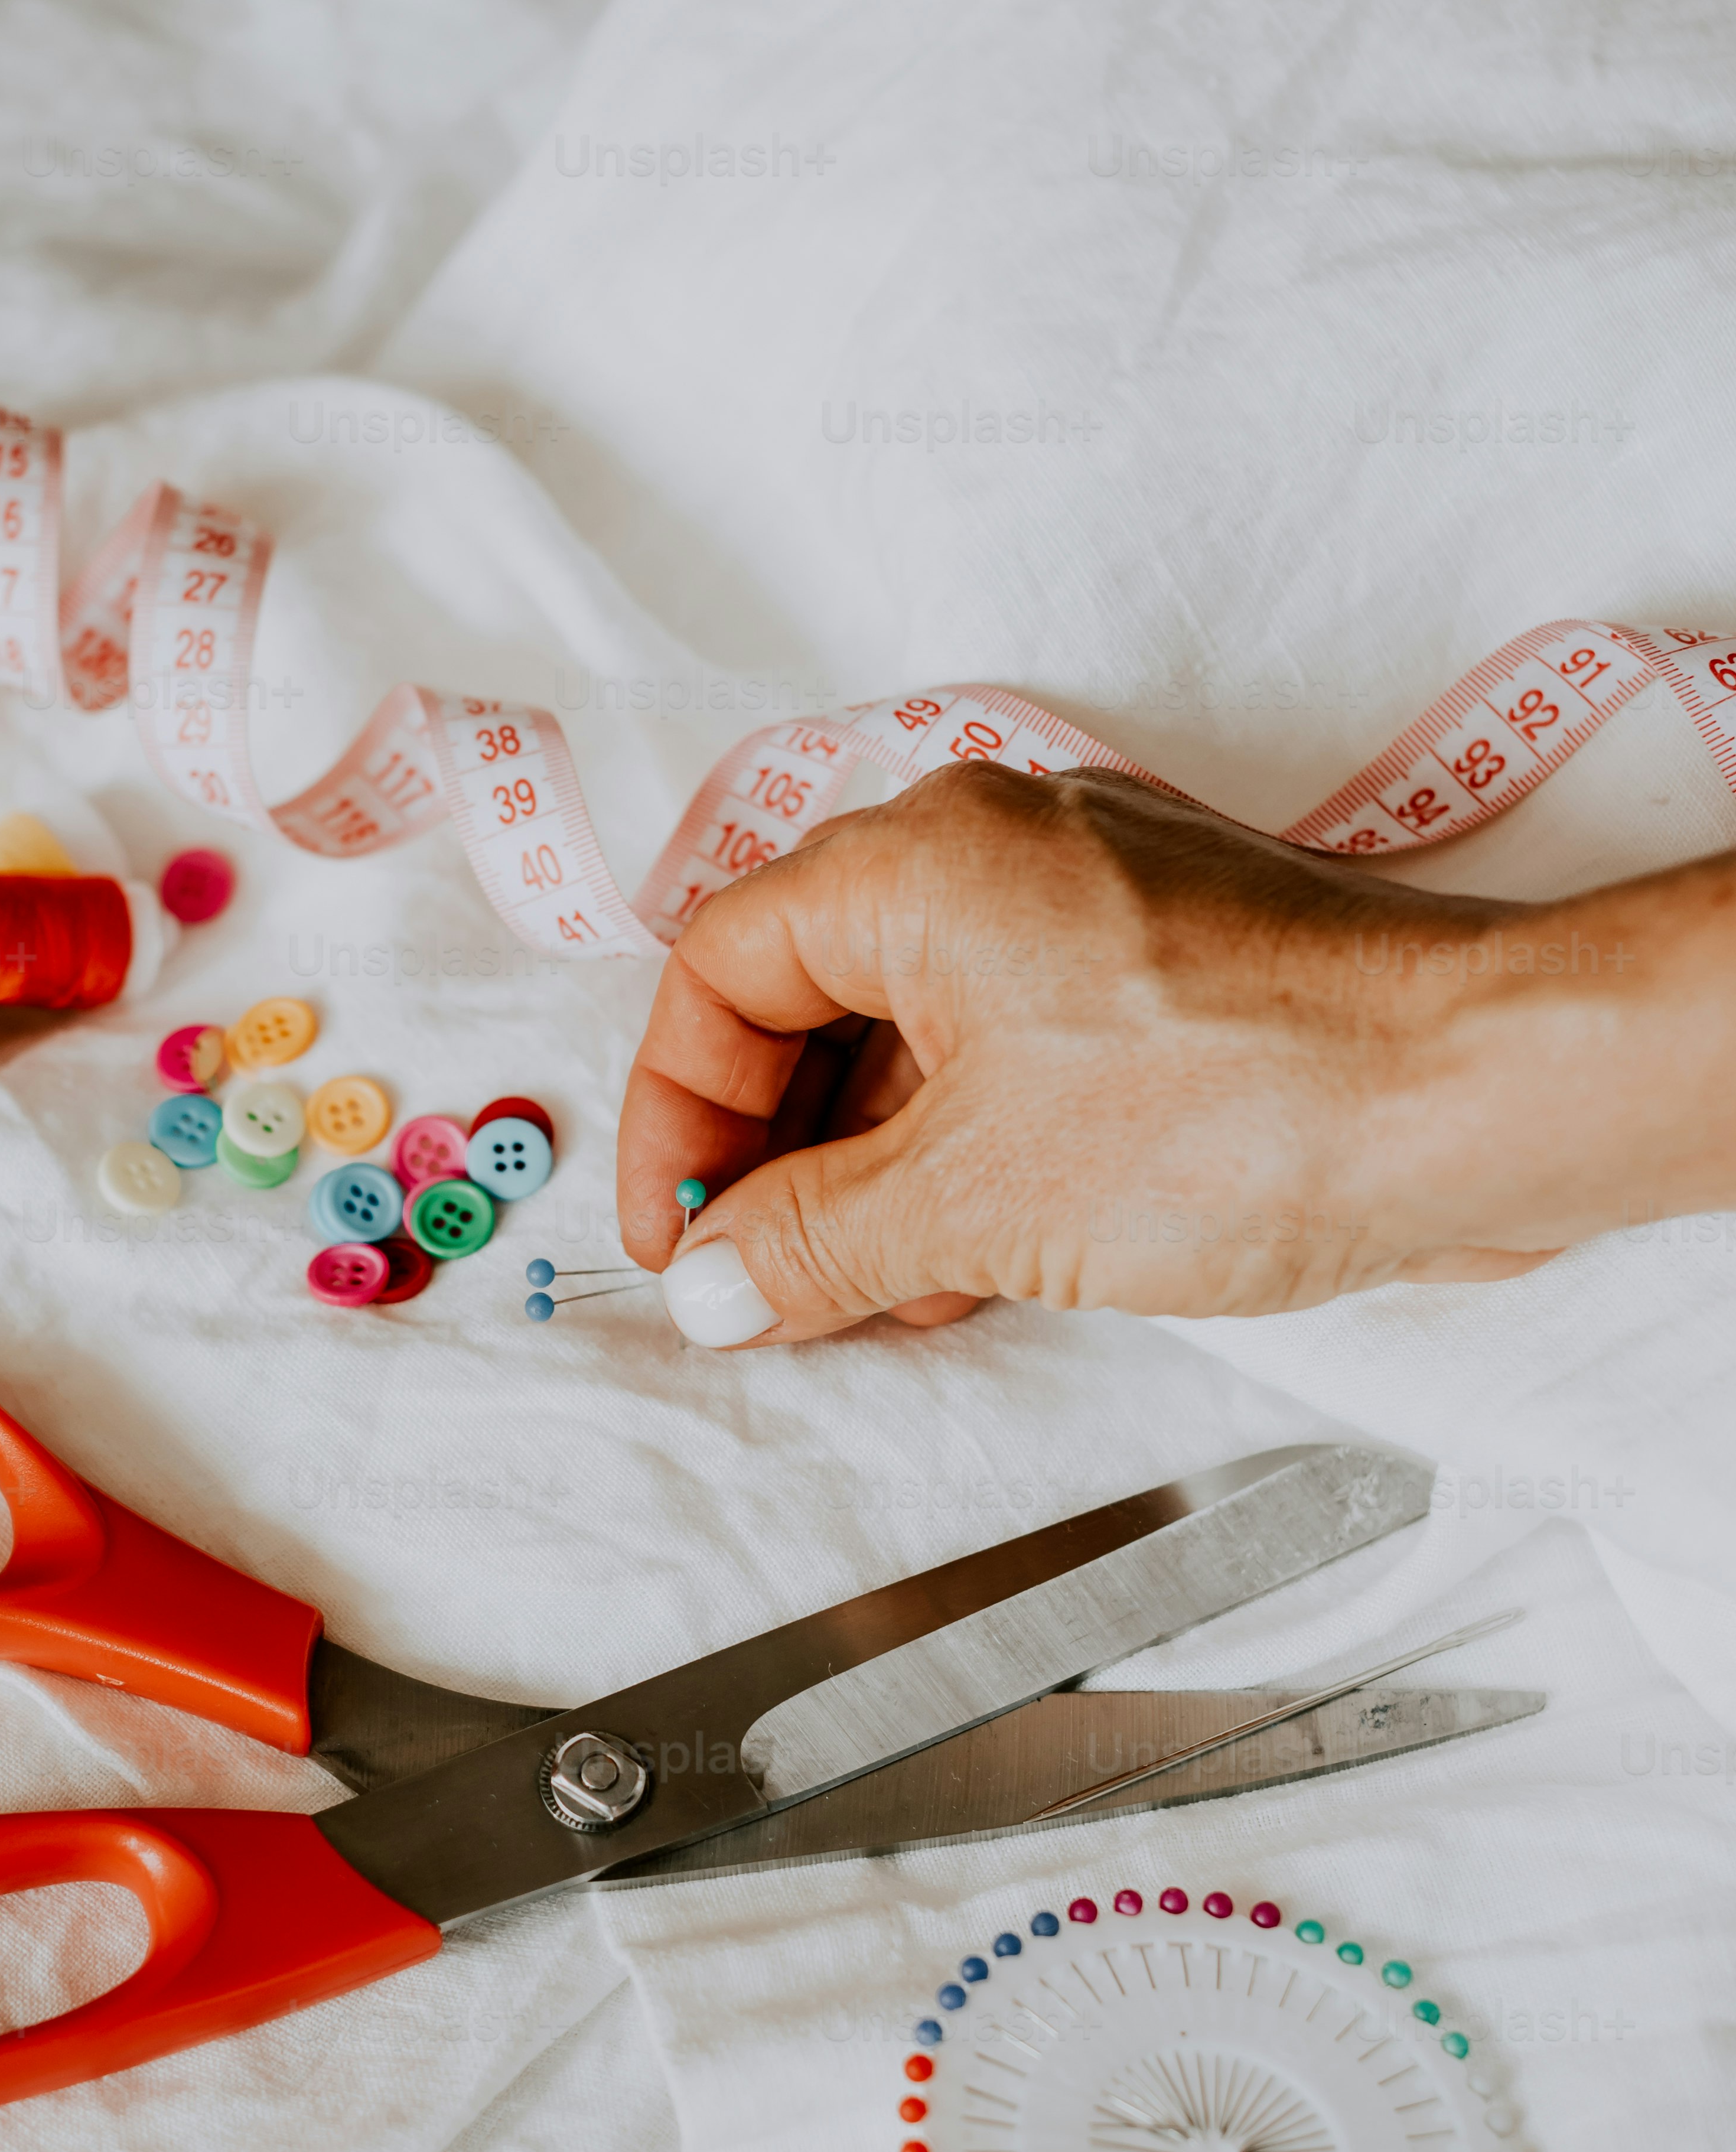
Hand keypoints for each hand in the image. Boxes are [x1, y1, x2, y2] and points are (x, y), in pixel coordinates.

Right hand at [617, 763, 1577, 1338]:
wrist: (1476, 1096)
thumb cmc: (1242, 1104)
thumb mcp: (969, 1202)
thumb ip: (811, 1243)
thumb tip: (714, 1282)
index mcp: (918, 861)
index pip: (720, 968)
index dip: (676, 1115)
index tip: (674, 1236)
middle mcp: (998, 854)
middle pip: (810, 999)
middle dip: (772, 1156)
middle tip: (755, 1278)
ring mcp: (1092, 906)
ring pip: (915, 1036)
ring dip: (869, 1174)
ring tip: (861, 1296)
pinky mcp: (1167, 974)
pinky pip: (1014, 1054)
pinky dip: (966, 1155)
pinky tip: (964, 1264)